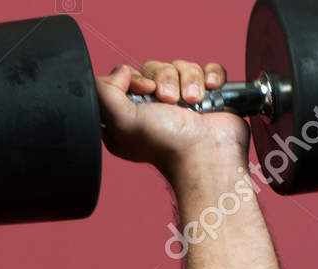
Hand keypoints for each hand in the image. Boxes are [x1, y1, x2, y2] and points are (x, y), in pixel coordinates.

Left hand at [95, 60, 246, 182]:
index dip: (137, 77)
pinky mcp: (206, 95)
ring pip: (182, 66)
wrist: (206, 152)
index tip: (147, 89)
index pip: (126, 76)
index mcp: (128, 115)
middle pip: (155, 68)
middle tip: (171, 102)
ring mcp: (181, 100)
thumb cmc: (165, 143)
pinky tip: (210, 92)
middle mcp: (153, 107)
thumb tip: (120, 70)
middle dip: (167, 79)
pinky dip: (212, 77)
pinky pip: (208, 68)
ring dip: (190, 80)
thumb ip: (105, 93)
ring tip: (193, 103)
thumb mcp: (121, 121)